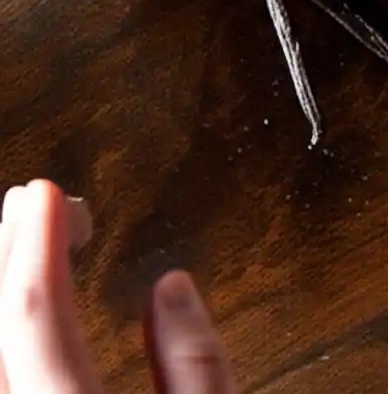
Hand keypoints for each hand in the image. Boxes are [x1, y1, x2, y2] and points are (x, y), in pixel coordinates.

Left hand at [0, 180, 234, 392]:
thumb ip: (197, 364)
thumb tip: (173, 286)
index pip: (36, 318)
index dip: (38, 247)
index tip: (47, 195)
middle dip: (10, 248)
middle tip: (34, 199)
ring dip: (2, 276)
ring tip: (23, 233)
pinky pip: (0, 363)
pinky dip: (7, 314)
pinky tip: (21, 287)